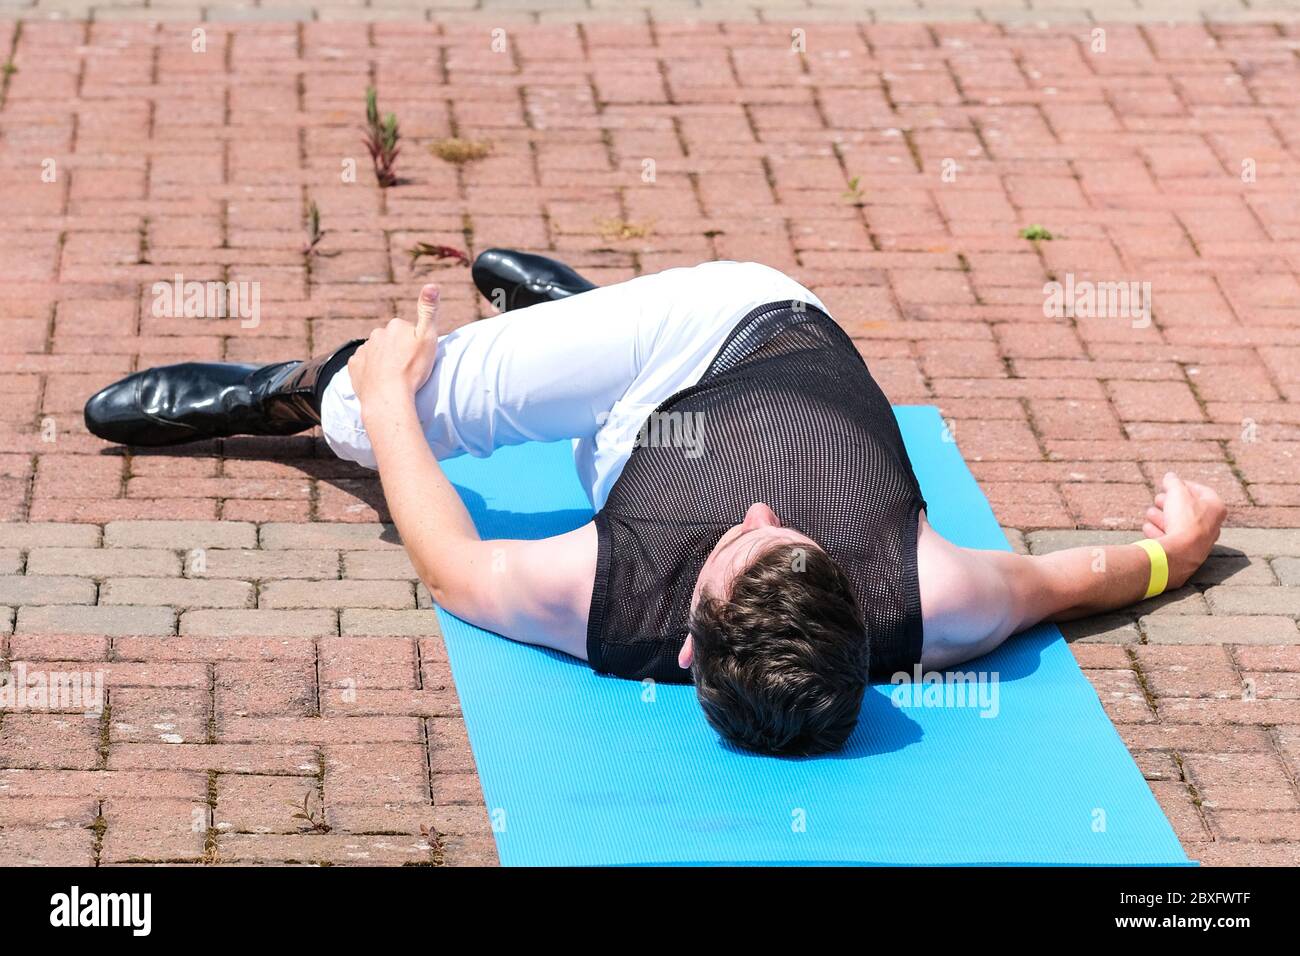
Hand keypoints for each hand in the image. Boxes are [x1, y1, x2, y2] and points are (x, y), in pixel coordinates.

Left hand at [349, 284, 440, 411]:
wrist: (388, 397)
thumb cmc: (412, 369)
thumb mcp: (427, 337)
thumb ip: (429, 310)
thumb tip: (432, 284)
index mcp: (395, 325)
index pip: (408, 331)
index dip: (416, 345)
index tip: (419, 357)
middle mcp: (376, 334)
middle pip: (391, 341)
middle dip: (398, 351)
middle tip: (408, 369)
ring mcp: (363, 350)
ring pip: (377, 353)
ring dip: (385, 362)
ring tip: (395, 378)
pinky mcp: (354, 366)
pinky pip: (364, 365)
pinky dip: (371, 372)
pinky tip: (380, 382)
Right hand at [1142, 472, 1225, 588]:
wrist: (1181, 552)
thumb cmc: (1184, 519)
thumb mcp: (1177, 492)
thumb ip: (1173, 482)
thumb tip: (1170, 476)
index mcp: (1216, 508)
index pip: (1202, 491)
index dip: (1184, 485)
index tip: (1170, 483)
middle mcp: (1211, 525)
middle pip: (1188, 510)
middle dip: (1170, 503)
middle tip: (1158, 499)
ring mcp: (1199, 541)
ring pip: (1179, 525)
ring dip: (1163, 517)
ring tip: (1150, 513)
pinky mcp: (1186, 554)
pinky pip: (1172, 539)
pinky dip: (1160, 532)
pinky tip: (1148, 527)